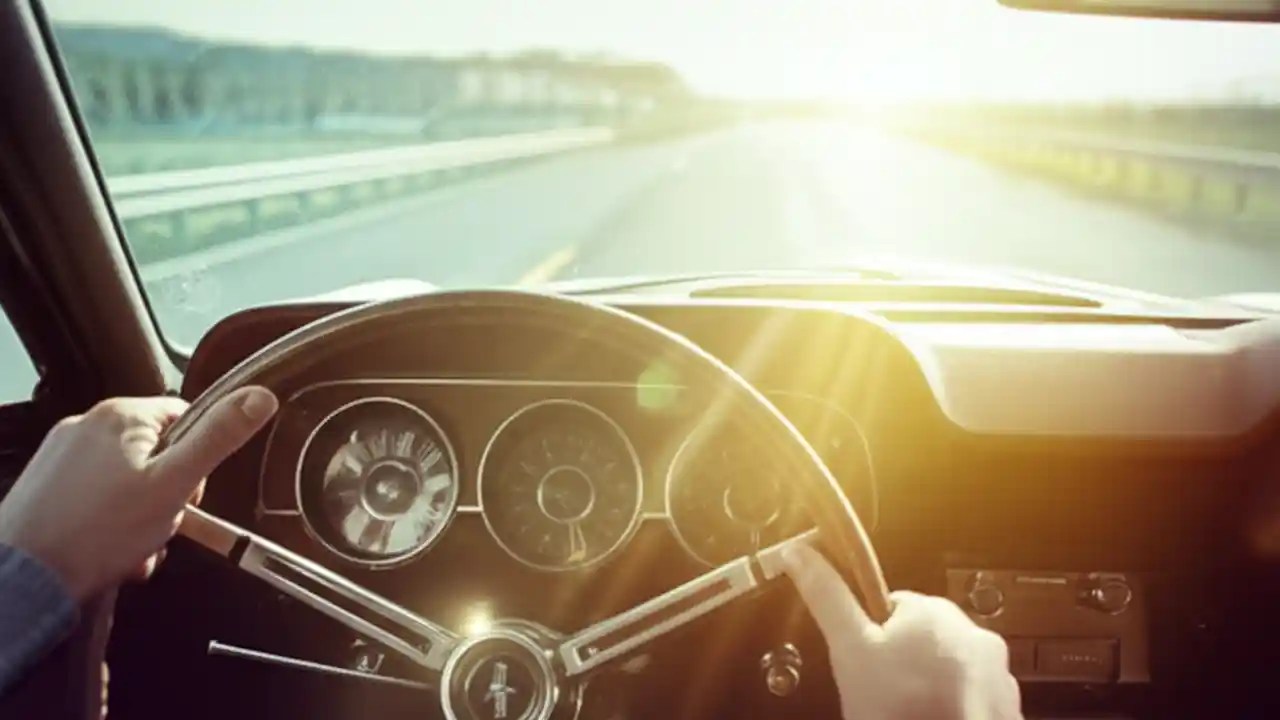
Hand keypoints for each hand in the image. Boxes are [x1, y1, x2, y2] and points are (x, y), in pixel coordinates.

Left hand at [0, 387, 277, 600]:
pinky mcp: (47, 484)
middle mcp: (87, 425)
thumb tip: (259, 398)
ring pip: (129, 481)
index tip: (187, 494)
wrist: (24, 578)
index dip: (198, 463)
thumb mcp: (174, 485)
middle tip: (156, 524)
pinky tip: (108, 549)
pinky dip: (110, 523)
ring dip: (141, 517)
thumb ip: (218, 439)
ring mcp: (63, 455)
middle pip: (158, 454)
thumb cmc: (96, 533)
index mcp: (122, 415)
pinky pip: (98, 497)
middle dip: (167, 497)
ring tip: (129, 545)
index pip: (188, 420)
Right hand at [783, 544, 1021, 719]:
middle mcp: (974, 635)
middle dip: (906, 661)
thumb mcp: (850, 649)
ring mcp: (996, 674)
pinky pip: (974, 699)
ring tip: (910, 712)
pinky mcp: (1006, 707)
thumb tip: (800, 554)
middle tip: (885, 692)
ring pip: (951, 670)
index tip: (868, 661)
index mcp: (934, 611)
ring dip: (934, 686)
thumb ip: (828, 598)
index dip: (874, 637)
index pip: (895, 606)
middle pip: (925, 639)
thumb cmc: (902, 710)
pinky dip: (957, 708)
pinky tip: (934, 718)